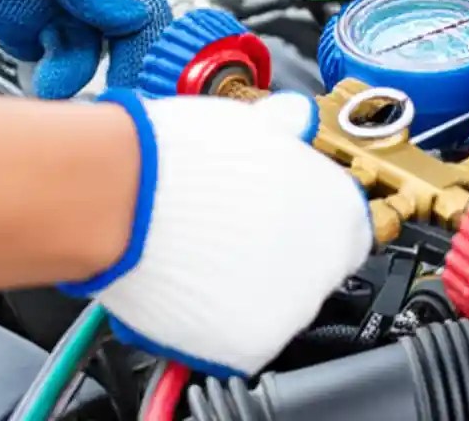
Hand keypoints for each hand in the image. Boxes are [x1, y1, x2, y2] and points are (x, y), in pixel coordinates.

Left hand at [0, 0, 170, 98]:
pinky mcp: (13, 14)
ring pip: (74, 47)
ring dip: (66, 68)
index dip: (142, 41)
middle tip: (70, 83)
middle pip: (109, 32)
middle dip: (97, 60)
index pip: (140, 1)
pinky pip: (37, 52)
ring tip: (50, 83)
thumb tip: (134, 16)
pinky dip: (38, 68)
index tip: (132, 77)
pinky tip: (34, 77)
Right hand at [65, 89, 371, 377]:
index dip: (306, 220)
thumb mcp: (249, 123)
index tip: (281, 218)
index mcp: (339, 209)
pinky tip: (187, 285)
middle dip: (275, 257)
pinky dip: (213, 323)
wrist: (123, 196)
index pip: (345, 228)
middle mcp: (325, 266)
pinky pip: (237, 341)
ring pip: (273, 308)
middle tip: (229, 234)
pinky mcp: (246, 349)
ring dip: (245, 290)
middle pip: (311, 271)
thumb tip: (294, 119)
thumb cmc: (178, 155)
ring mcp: (287, 312)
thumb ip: (283, 131)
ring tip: (199, 256)